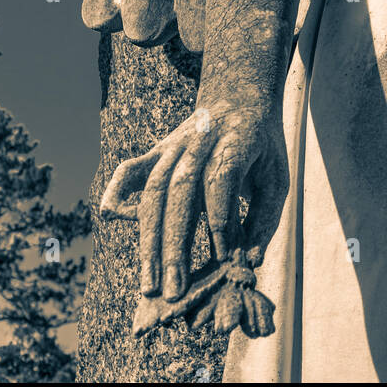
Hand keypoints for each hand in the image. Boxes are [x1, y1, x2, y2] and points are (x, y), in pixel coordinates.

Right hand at [100, 90, 288, 302]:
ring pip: (154, 189)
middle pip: (180, 191)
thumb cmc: (261, 146)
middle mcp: (200, 139)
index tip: (223, 258)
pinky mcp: (157, 149)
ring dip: (148, 239)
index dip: (222, 220)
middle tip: (174, 292)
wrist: (239, 94)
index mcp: (236, 139)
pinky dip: (116, 190)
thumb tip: (249, 262)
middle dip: (175, 245)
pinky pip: (131, 169)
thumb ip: (265, 218)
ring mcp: (174, 143)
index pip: (221, 181)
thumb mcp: (277, 175)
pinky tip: (109, 217)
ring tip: (149, 284)